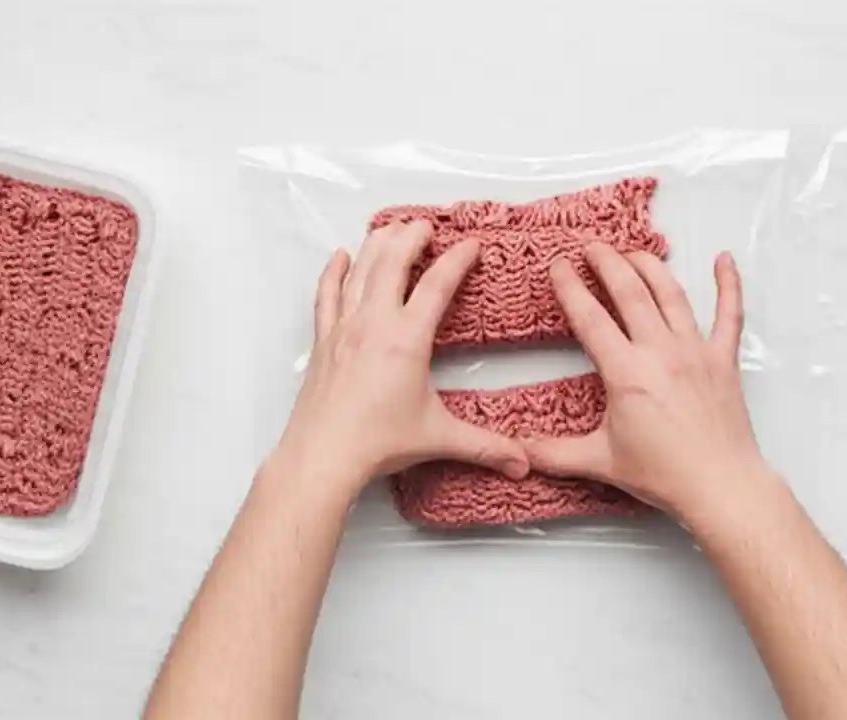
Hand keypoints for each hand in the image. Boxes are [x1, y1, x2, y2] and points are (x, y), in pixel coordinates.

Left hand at [266, 221, 528, 505]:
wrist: (323, 455)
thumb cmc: (377, 443)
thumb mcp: (439, 438)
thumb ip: (485, 447)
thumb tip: (523, 462)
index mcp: (406, 339)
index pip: (436, 285)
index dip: (456, 260)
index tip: (470, 244)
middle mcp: (374, 324)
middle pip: (392, 262)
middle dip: (411, 237)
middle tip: (427, 225)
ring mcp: (344, 328)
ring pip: (360, 271)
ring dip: (377, 245)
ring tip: (392, 228)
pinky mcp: (324, 340)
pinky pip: (327, 294)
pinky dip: (334, 272)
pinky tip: (340, 257)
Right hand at [525, 244, 767, 525]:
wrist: (720, 486)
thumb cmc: (665, 475)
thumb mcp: (600, 461)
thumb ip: (554, 453)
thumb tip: (518, 452)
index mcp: (627, 373)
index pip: (591, 318)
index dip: (571, 288)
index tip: (558, 266)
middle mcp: (661, 352)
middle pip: (630, 292)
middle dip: (607, 263)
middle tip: (591, 248)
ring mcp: (695, 351)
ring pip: (671, 294)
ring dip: (649, 266)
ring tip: (632, 252)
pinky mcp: (723, 360)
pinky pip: (729, 314)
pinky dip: (729, 284)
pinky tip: (725, 261)